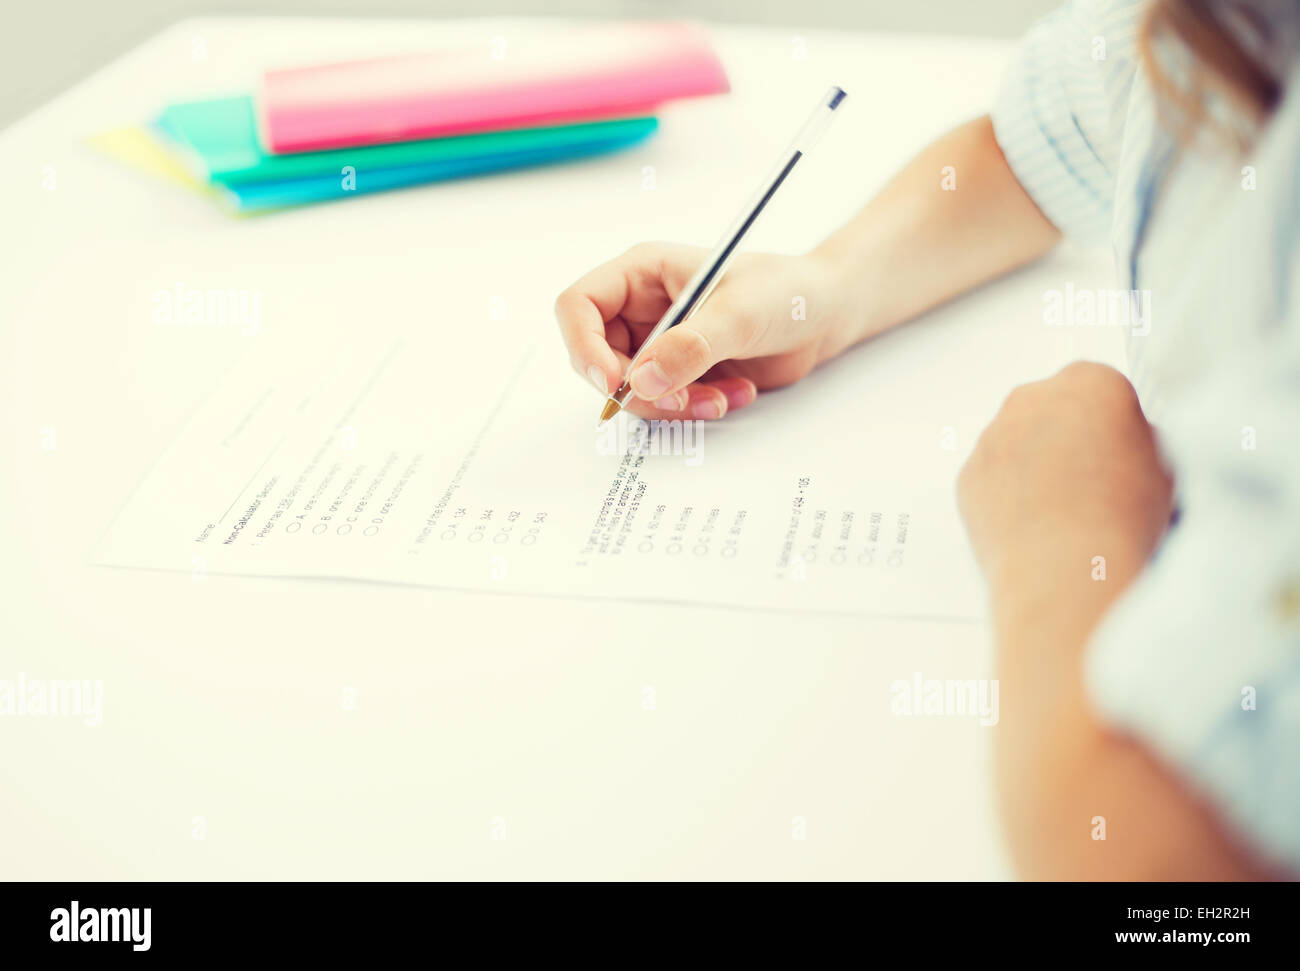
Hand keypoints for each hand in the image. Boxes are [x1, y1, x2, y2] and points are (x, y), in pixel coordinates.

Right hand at [554, 242, 860, 419]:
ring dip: (674, 406)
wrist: (823, 316)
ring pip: (632, 392)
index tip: (614, 382)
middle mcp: (641, 310)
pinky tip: (736, 393)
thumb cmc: (784, 292)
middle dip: (641, 391)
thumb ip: (691, 346)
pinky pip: (665, 406)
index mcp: (641, 274)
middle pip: (599, 361)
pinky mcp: (679, 374)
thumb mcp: (740, 313)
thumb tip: (642, 381)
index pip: (578, 306)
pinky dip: (696, 410)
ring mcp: (657, 345)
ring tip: (723, 397)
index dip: (584, 346)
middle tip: (686, 401)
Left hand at [958, 362, 1173, 600]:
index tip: (1123, 453)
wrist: (1064, 568)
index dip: (1115, 423)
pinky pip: (992, 478)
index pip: (1103, 389)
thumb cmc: (1123, 516)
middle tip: (1091, 483)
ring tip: (1063, 512)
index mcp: (1089, 382)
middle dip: (1069, 437)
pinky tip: (1034, 526)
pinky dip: (1008, 496)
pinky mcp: (967, 474)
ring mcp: (992, 436)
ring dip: (1036, 466)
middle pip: (1053, 409)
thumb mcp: (1165, 465)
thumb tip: (1128, 443)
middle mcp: (1031, 398)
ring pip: (1018, 442)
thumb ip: (1142, 438)